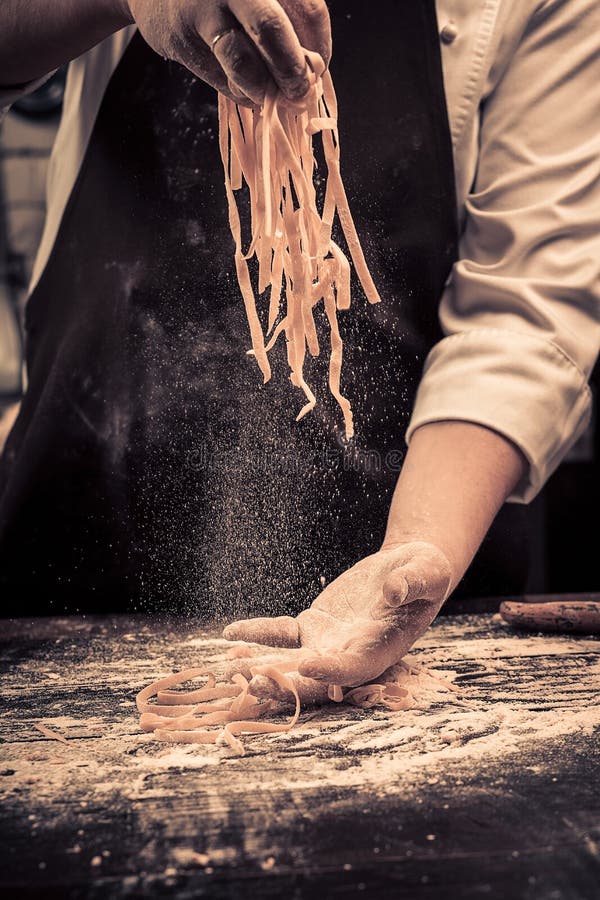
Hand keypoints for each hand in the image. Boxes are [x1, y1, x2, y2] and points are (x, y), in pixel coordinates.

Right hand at [125, 0, 330, 103]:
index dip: (320, 43)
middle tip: (300, 91)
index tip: (319, 66)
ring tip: (273, 96)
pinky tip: (245, 87)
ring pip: (243, 63)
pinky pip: (222, 80)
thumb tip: (313, 68)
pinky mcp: (181, 40)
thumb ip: (287, 19)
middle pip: (271, 30)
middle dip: (292, 71)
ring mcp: (201, 11)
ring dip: (265, 89)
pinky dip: (241, 91)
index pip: (306, 5)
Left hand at [223, 541, 452, 700]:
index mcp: (380, 649)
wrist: (409, 570)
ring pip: (291, 660)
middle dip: (284, 683)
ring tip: (229, 667)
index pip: (353, 667)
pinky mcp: (313, 625)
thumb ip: (413, 583)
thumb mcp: (428, 573)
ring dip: (261, 665)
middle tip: (252, 684)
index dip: (330, 670)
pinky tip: (231, 634)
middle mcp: (350, 654)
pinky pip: (282, 633)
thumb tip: (393, 590)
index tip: (306, 665)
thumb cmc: (425, 573)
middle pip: (314, 678)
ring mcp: (328, 642)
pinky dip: (258, 634)